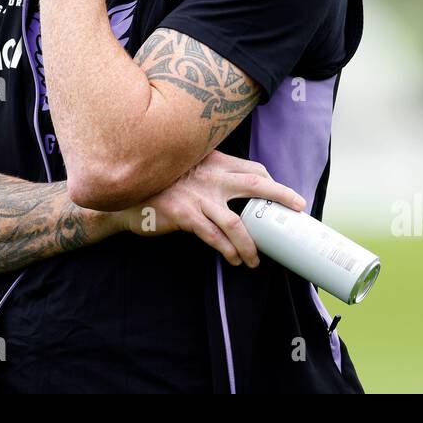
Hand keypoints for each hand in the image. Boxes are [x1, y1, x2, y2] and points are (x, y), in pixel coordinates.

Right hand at [118, 149, 307, 267]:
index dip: (272, 182)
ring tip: (256, 259)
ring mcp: (197, 196)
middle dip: (280, 195)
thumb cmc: (159, 185)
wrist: (124, 195)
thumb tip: (237, 186)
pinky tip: (234, 259)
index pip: (252, 169)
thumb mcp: (187, 169)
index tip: (285, 195)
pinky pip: (214, 236)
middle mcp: (209, 176)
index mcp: (213, 162)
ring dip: (251, 244)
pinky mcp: (184, 215)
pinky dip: (228, 250)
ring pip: (236, 222)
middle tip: (297, 207)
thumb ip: (211, 173)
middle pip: (255, 184)